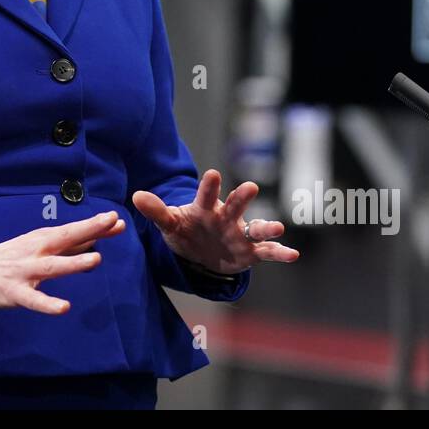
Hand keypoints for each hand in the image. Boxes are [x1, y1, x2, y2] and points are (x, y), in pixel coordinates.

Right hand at [0, 210, 125, 314]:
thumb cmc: (8, 258)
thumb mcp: (37, 246)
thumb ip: (67, 246)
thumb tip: (96, 238)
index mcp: (42, 239)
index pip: (73, 230)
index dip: (95, 225)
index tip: (117, 219)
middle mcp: (35, 250)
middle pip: (65, 238)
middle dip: (90, 230)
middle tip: (113, 222)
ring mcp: (24, 271)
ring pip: (52, 267)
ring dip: (73, 262)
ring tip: (96, 259)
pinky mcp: (13, 292)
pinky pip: (33, 300)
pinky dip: (48, 303)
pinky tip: (63, 307)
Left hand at [132, 169, 298, 274]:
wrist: (202, 252)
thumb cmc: (187, 231)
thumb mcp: (170, 223)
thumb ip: (156, 211)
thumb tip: (136, 196)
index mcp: (205, 209)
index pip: (205, 196)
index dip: (209, 186)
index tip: (212, 174)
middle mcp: (226, 218)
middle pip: (235, 207)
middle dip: (241, 199)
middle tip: (250, 187)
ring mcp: (240, 234)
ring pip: (256, 228)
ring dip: (267, 227)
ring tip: (277, 228)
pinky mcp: (250, 252)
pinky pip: (267, 252)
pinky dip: (279, 252)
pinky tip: (292, 254)